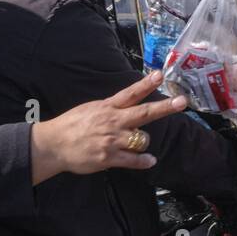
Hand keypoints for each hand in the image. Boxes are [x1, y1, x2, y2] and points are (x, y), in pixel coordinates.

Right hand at [28, 71, 186, 182]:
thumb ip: (111, 108)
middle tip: (182, 101)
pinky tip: (150, 161)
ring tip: (136, 144)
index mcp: (108, 107)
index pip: (131, 93)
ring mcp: (112, 140)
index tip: (160, 74)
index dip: (146, 83)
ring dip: (143, 142)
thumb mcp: (91, 109)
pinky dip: (144, 161)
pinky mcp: (109, 157)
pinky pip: (134, 160)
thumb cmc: (72, 126)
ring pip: (142, 139)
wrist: (54, 144)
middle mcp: (113, 121)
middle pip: (144, 112)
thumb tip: (128, 105)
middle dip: (165, 107)